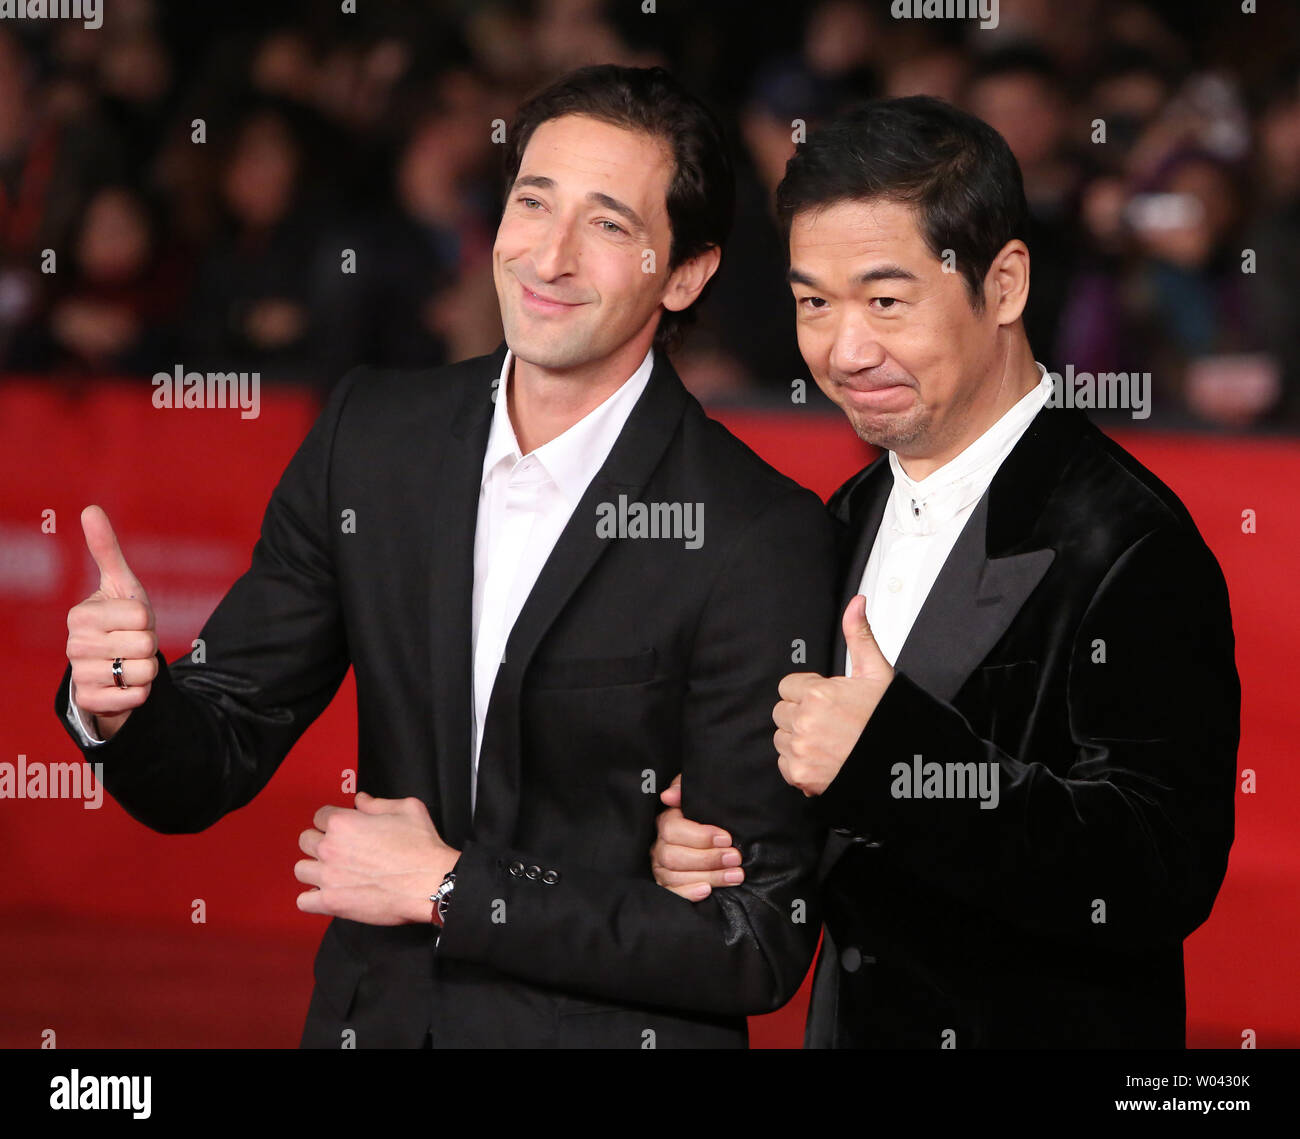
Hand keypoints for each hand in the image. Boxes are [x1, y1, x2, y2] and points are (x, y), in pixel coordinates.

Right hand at [65, 505, 157, 740]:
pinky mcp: (91, 702)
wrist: (113, 667)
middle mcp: (74, 646)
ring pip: (144, 671)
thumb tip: (90, 509)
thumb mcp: (121, 585)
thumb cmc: (120, 621)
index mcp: (79, 615)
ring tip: (128, 663)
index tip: (131, 623)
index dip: (147, 620)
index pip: (142, 616)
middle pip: (145, 644)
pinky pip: (136, 697)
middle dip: (148, 644)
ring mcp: (80, 675)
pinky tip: (124, 685)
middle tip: (131, 644)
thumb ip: (106, 550)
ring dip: (146, 669)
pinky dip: (141, 692)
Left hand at [295, 792, 458, 924]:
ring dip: (314, 869)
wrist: (430, 882)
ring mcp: (328, 876)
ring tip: (331, 872)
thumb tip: (361, 800)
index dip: (332, 820)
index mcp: (344, 822)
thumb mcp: (407, 809)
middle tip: (337, 849)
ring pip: (301, 869)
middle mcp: (330, 848)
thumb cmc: (421, 847)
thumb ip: (377, 803)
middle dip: (319, 842)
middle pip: (305, 840)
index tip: (342, 828)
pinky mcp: (332, 902)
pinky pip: (304, 901)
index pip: (319, 815)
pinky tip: (327, 894)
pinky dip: (312, 898)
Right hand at [649, 774, 743, 900]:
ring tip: (735, 875)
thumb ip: (684, 787)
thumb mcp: (701, 797)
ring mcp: (661, 869)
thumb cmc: (711, 816)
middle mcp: (659, 846)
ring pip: (675, 875)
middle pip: (673, 855)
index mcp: (667, 821)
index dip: (701, 835)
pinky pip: (673, 893)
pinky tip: (708, 891)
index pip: (673, 829)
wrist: (722, 842)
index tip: (727, 839)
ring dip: (709, 876)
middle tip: (736, 858)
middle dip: (708, 858)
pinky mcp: (668, 887)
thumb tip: (669, 795)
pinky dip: (689, 893)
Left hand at [774, 595, 893, 796]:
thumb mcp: (876, 673)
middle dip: (801, 714)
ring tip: (829, 739)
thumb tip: (856, 605)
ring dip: (799, 738)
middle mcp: (806, 722)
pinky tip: (824, 757)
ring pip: (781, 738)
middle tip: (829, 721)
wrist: (900, 763)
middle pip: (782, 711)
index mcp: (819, 694)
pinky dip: (800, 764)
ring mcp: (802, 750)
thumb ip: (859, 635)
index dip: (808, 692)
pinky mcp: (801, 775)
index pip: (788, 686)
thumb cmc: (889, 720)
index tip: (826, 701)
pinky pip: (784, 765)